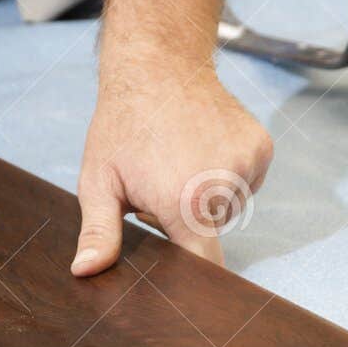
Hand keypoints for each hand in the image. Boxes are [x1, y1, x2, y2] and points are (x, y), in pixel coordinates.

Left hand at [71, 64, 271, 275]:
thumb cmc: (122, 124)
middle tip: (160, 188)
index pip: (205, 267)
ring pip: (230, 207)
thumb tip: (85, 272)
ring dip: (208, 198)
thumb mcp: (99, 181)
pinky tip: (203, 150)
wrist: (158, 65)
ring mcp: (248, 164)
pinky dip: (228, 175)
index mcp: (185, 203)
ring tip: (181, 163)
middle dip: (186, 221)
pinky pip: (247, 182)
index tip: (184, 281)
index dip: (194, 278)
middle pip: (212, 233)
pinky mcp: (262, 148)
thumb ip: (98, 232)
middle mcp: (225, 185)